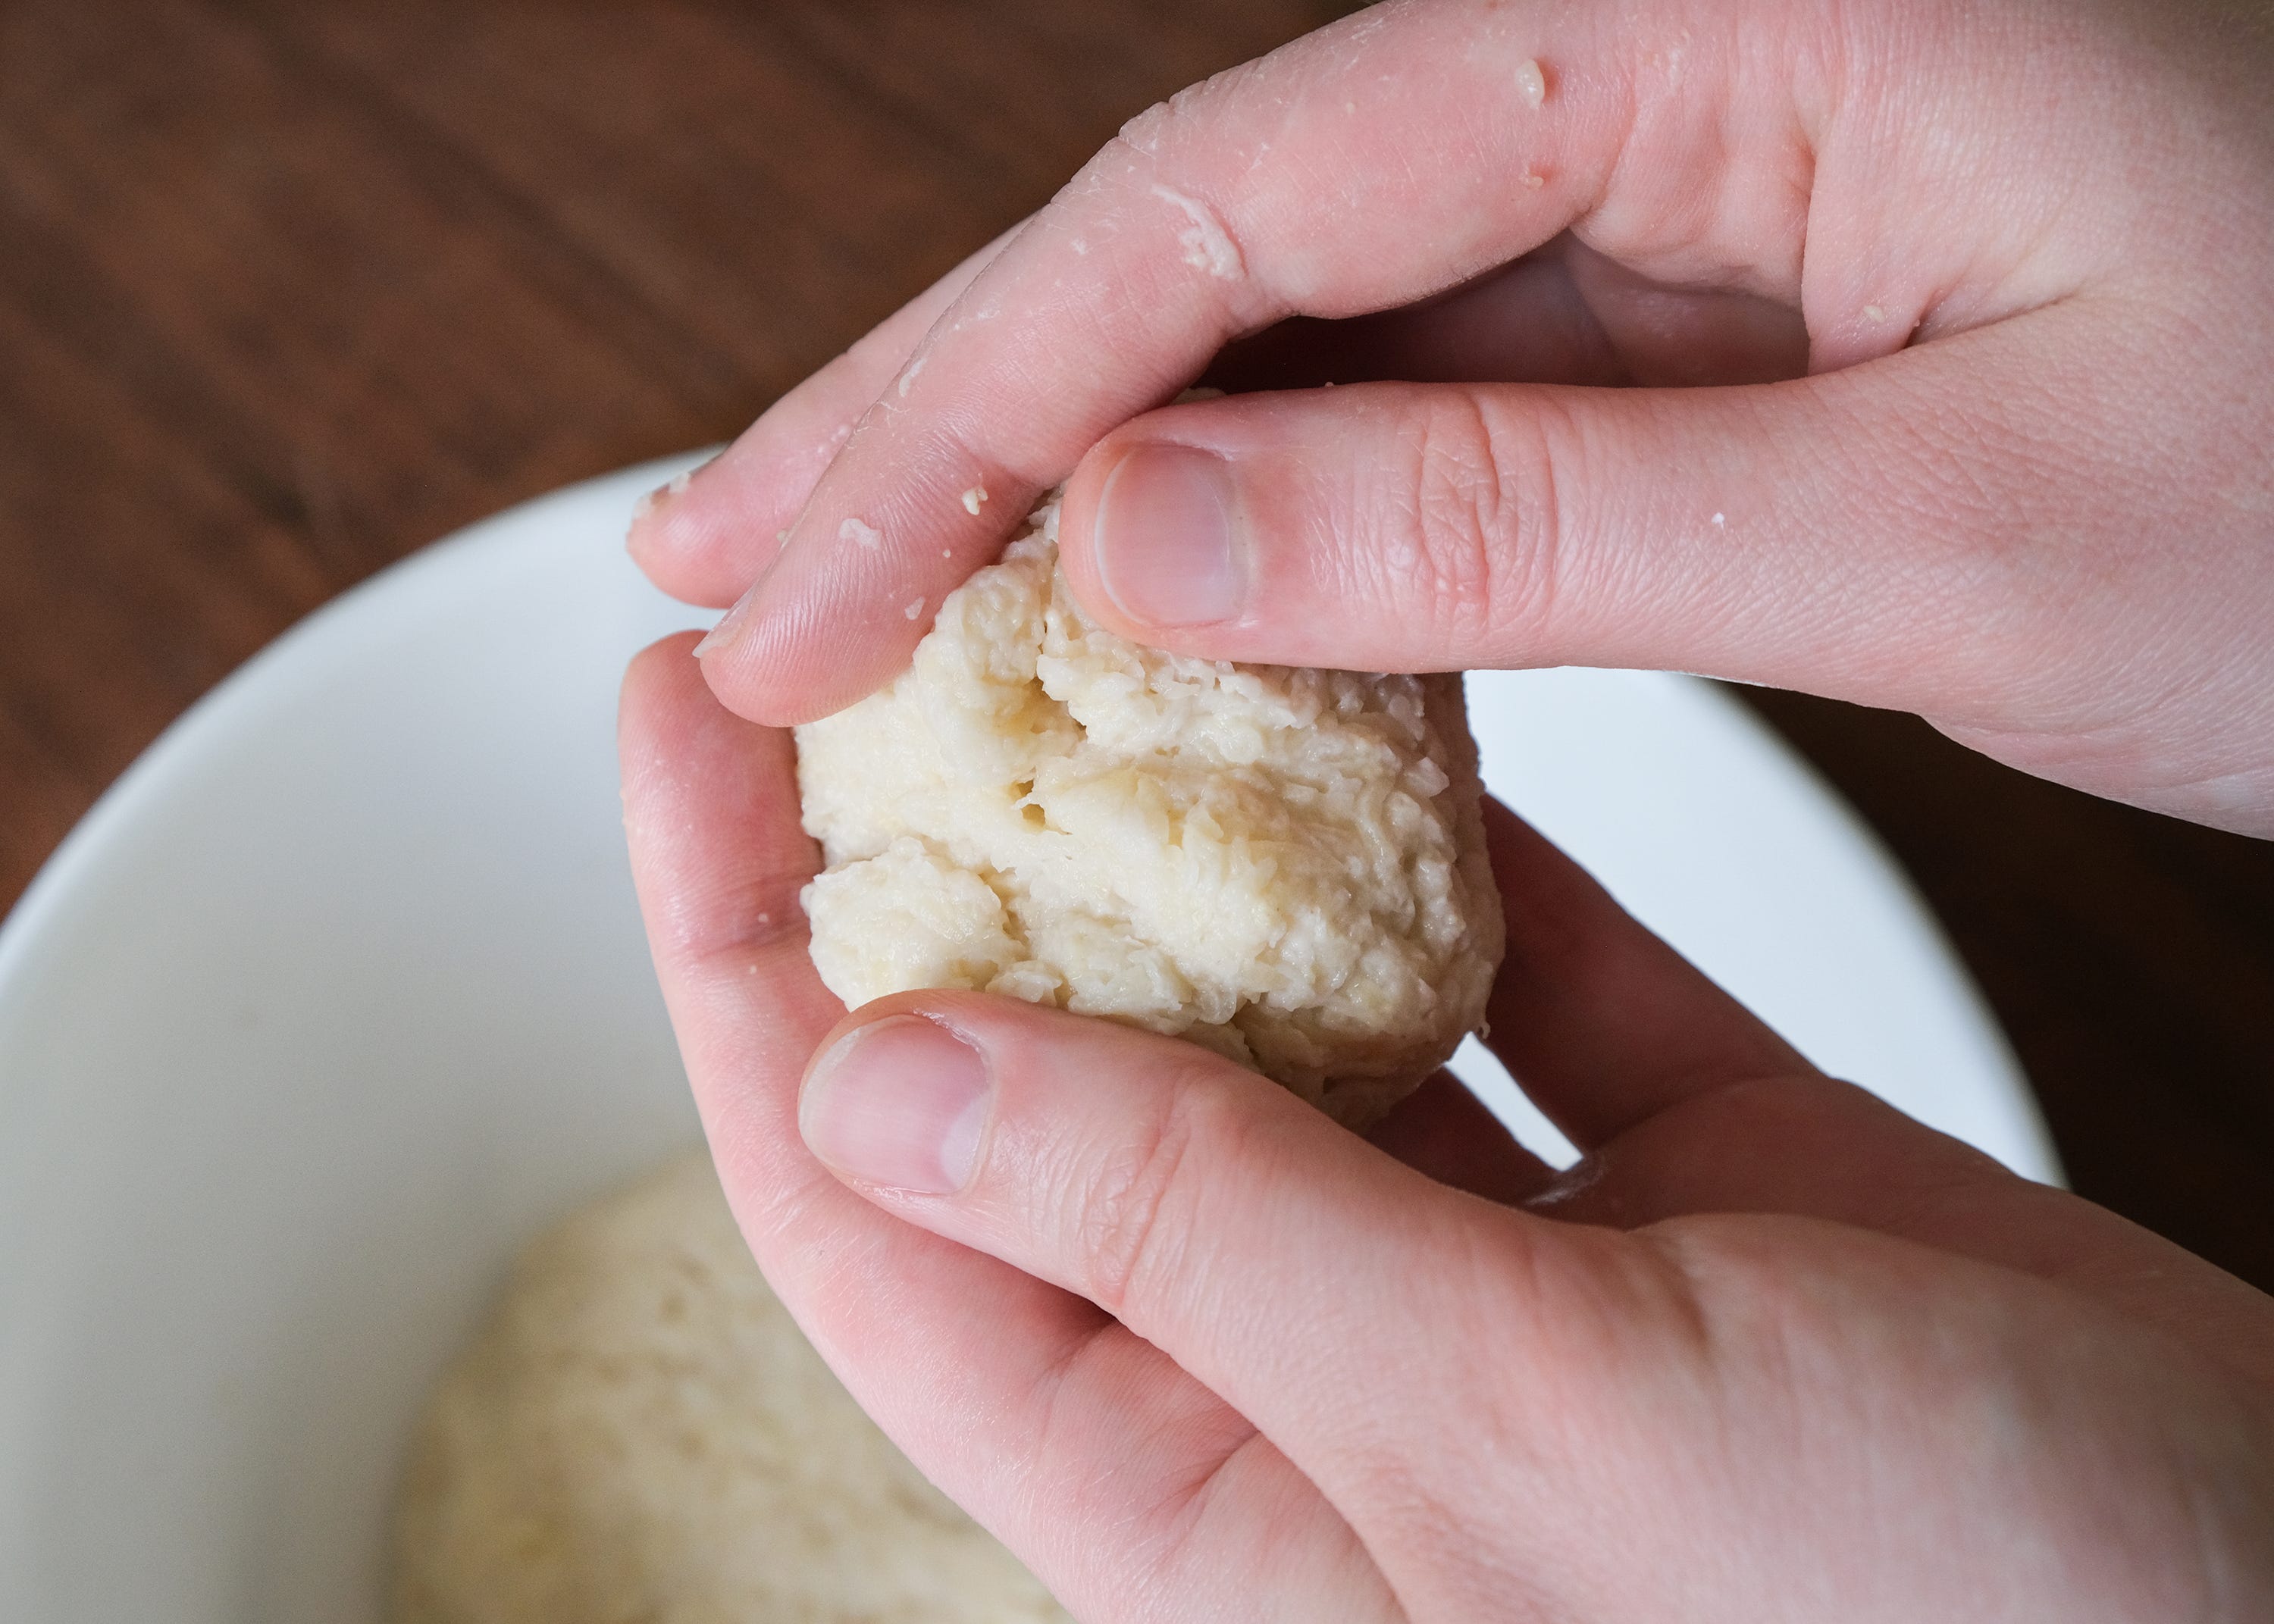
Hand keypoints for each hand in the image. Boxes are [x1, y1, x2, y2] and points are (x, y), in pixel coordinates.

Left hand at [621, 634, 2273, 1622]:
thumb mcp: (1511, 1427)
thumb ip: (1194, 1238)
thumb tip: (881, 1076)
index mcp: (1207, 1486)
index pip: (875, 1205)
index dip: (748, 953)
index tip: (684, 724)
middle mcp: (1311, 1365)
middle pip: (1043, 1068)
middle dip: (938, 844)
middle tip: (870, 612)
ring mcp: (1489, 1265)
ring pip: (1273, 1000)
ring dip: (1193, 817)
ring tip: (1104, 609)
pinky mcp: (1664, 1181)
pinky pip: (1504, 973)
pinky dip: (1449, 838)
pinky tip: (1388, 694)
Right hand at [630, 0, 2273, 835]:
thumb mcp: (1957, 528)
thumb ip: (1531, 522)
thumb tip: (1145, 529)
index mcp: (1721, 31)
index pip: (1242, 196)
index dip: (986, 399)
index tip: (804, 584)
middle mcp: (1649, 79)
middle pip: (1204, 236)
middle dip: (940, 412)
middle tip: (714, 559)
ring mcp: (1644, 208)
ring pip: (1269, 332)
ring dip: (1049, 471)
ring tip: (838, 585)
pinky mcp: (1661, 329)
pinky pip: (1391, 415)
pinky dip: (1232, 528)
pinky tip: (1110, 613)